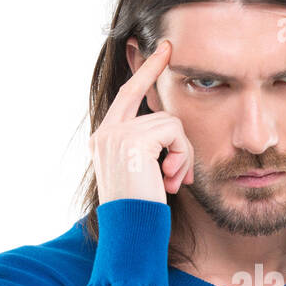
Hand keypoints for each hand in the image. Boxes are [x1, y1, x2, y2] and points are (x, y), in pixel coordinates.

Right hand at [90, 39, 193, 203]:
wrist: (131, 234)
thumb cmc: (141, 212)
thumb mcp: (143, 175)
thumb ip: (150, 147)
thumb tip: (172, 128)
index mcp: (103, 141)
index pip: (126, 97)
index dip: (144, 73)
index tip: (162, 51)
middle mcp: (104, 134)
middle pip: (147, 101)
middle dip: (161, 92)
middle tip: (172, 82)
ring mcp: (115, 134)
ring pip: (170, 123)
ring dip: (182, 155)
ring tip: (173, 183)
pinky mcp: (133, 140)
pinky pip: (175, 133)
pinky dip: (182, 156)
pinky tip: (171, 181)